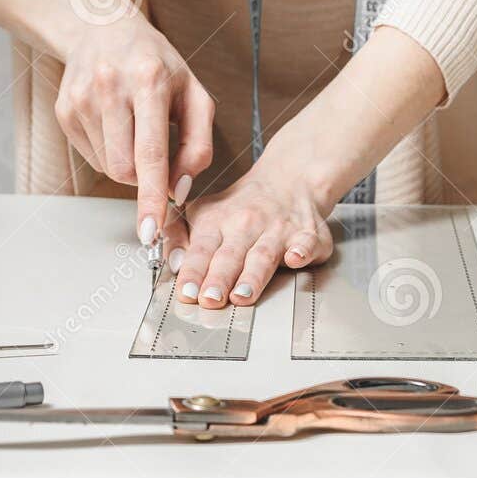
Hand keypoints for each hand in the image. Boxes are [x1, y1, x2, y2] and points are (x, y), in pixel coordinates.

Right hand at [53, 4, 213, 243]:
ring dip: (127, 163)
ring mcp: (82, 99)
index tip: (150, 231)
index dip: (151, 197)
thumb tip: (179, 189)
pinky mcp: (64, 110)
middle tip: (156, 154)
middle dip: (144, 178)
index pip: (151, 153)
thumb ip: (199, 145)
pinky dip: (109, 151)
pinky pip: (92, 156)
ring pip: (109, 166)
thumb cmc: (158, 64)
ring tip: (134, 127)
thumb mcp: (194, 93)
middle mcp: (111, 88)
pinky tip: (114, 122)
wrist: (103, 28)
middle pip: (126, 168)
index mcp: (150, 80)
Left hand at [170, 152, 334, 307]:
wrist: (290, 178)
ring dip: (252, 276)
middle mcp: (246, 225)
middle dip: (219, 278)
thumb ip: (178, 235)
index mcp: (218, 221)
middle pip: (231, 255)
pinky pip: (306, 243)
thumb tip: (171, 261)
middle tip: (210, 299)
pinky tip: (295, 259)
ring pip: (263, 255)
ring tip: (242, 296)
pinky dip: (302, 251)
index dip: (193, 271)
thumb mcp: (203, 212)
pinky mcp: (305, 234)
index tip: (186, 292)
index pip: (202, 249)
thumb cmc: (243, 206)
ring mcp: (277, 230)